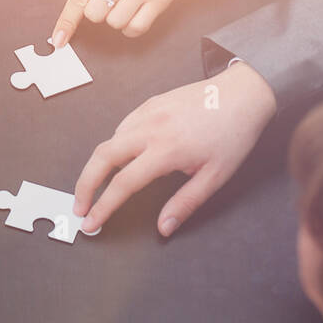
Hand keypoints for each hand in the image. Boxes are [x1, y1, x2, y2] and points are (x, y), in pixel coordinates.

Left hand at [52, 0, 263, 43]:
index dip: (66, 22)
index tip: (59, 40)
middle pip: (94, 14)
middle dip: (98, 11)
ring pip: (114, 23)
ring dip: (116, 18)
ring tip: (127, 1)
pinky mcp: (159, 1)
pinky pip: (135, 28)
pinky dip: (131, 27)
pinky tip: (135, 13)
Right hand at [74, 63, 276, 235]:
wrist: (243, 94)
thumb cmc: (232, 135)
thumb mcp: (215, 176)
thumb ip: (185, 203)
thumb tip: (163, 228)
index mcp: (166, 151)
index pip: (122, 184)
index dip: (102, 207)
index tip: (90, 222)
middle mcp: (150, 130)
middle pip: (101, 158)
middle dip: (84, 185)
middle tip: (79, 205)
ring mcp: (147, 113)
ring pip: (110, 140)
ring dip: (99, 165)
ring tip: (100, 185)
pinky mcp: (149, 103)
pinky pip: (122, 126)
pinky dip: (115, 145)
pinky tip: (123, 157)